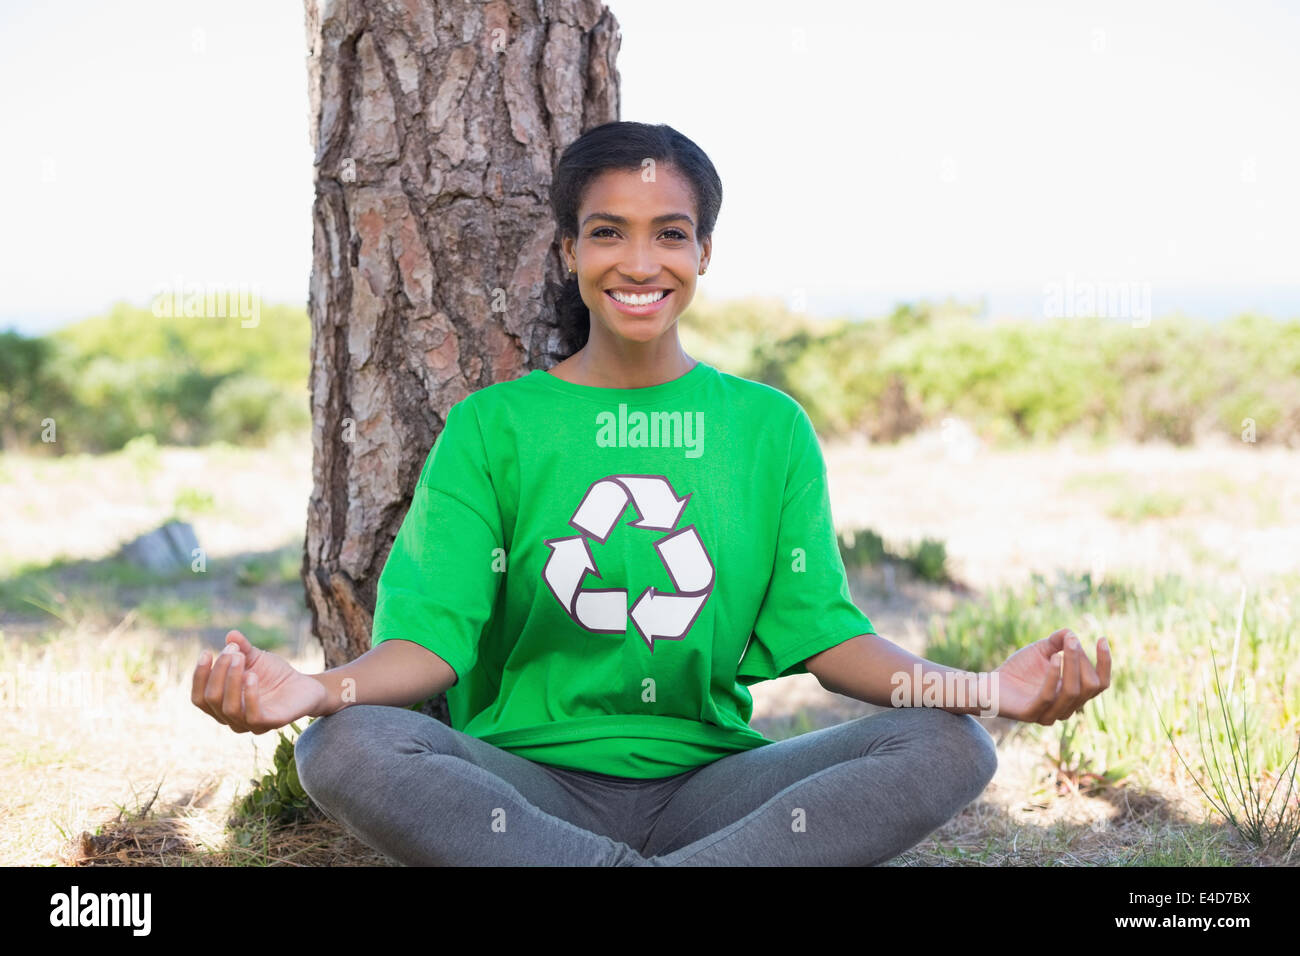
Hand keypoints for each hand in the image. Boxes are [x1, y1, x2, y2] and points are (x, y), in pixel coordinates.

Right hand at [192, 629, 328, 733]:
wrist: (304, 685)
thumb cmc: (274, 674)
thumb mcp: (256, 658)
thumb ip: (242, 648)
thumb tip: (231, 635)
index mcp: (221, 705)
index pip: (199, 697)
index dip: (199, 676)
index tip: (207, 652)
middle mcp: (230, 718)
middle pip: (211, 699)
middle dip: (219, 671)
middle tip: (233, 650)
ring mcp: (248, 724)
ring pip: (229, 708)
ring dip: (231, 680)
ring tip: (240, 658)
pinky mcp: (268, 725)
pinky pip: (252, 716)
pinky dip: (249, 694)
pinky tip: (252, 675)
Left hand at [991, 628, 1110, 724]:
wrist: (990, 684)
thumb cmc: (1019, 669)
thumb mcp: (1041, 650)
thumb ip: (1058, 642)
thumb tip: (1071, 633)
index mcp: (1074, 695)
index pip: (1100, 683)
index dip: (1105, 662)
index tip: (1102, 638)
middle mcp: (1067, 708)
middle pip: (1089, 686)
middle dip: (1083, 660)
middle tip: (1071, 640)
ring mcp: (1050, 714)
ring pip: (1072, 691)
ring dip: (1073, 665)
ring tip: (1067, 645)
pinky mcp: (1031, 714)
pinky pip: (1048, 696)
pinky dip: (1053, 675)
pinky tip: (1054, 657)